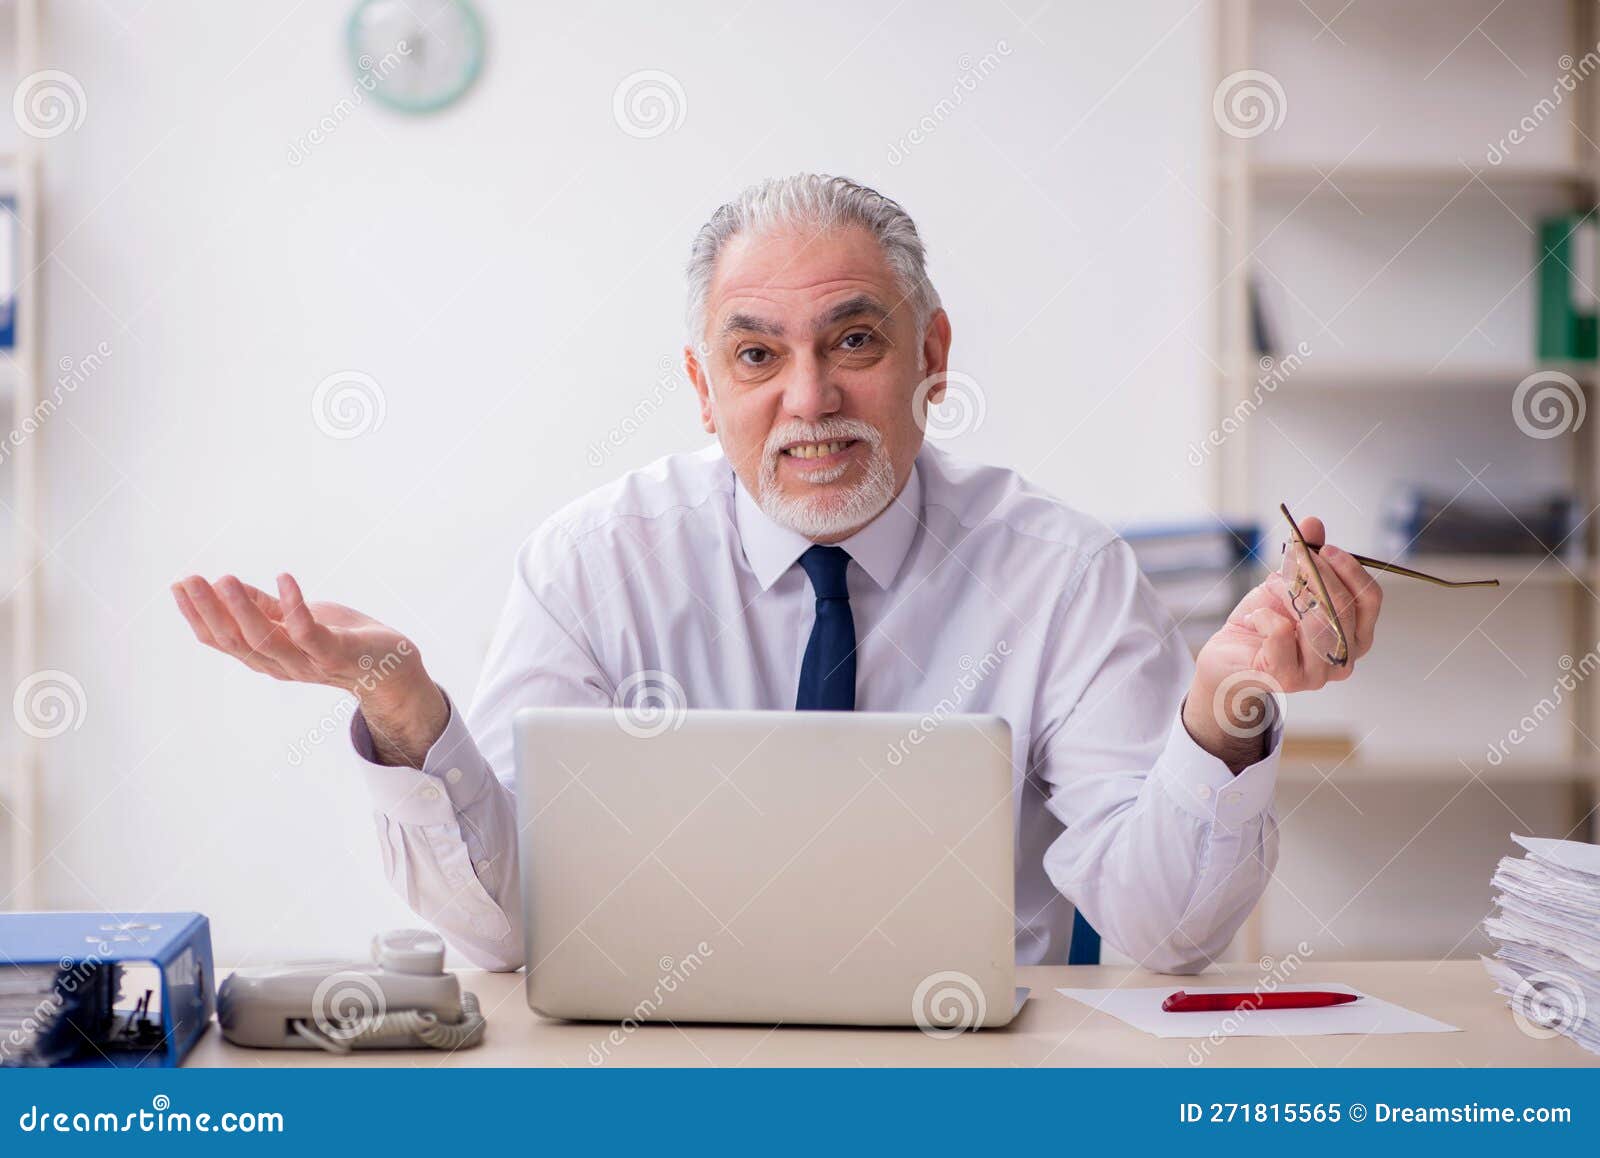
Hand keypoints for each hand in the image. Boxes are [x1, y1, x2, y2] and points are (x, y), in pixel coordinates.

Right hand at [171, 572, 448, 766]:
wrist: (392, 666)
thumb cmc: (341, 638)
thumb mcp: (296, 618)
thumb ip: (264, 607)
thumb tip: (226, 587)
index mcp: (267, 655)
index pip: (222, 640)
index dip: (197, 616)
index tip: (178, 585)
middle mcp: (282, 664)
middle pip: (236, 642)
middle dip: (209, 611)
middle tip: (190, 580)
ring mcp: (309, 662)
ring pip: (266, 641)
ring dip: (243, 610)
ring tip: (225, 579)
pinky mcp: (338, 654)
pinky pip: (310, 633)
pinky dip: (296, 607)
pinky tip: (284, 578)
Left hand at [1182, 515, 1383, 770]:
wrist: (1230, 656)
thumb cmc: (1266, 621)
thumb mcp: (1287, 582)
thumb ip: (1305, 555)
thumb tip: (1312, 524)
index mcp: (1356, 633)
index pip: (1369, 599)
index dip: (1350, 570)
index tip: (1324, 548)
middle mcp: (1344, 657)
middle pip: (1345, 610)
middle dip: (1319, 576)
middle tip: (1295, 556)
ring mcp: (1318, 674)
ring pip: (1321, 627)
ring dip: (1294, 596)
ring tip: (1275, 586)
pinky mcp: (1286, 679)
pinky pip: (1283, 639)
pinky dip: (1268, 618)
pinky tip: (1258, 615)